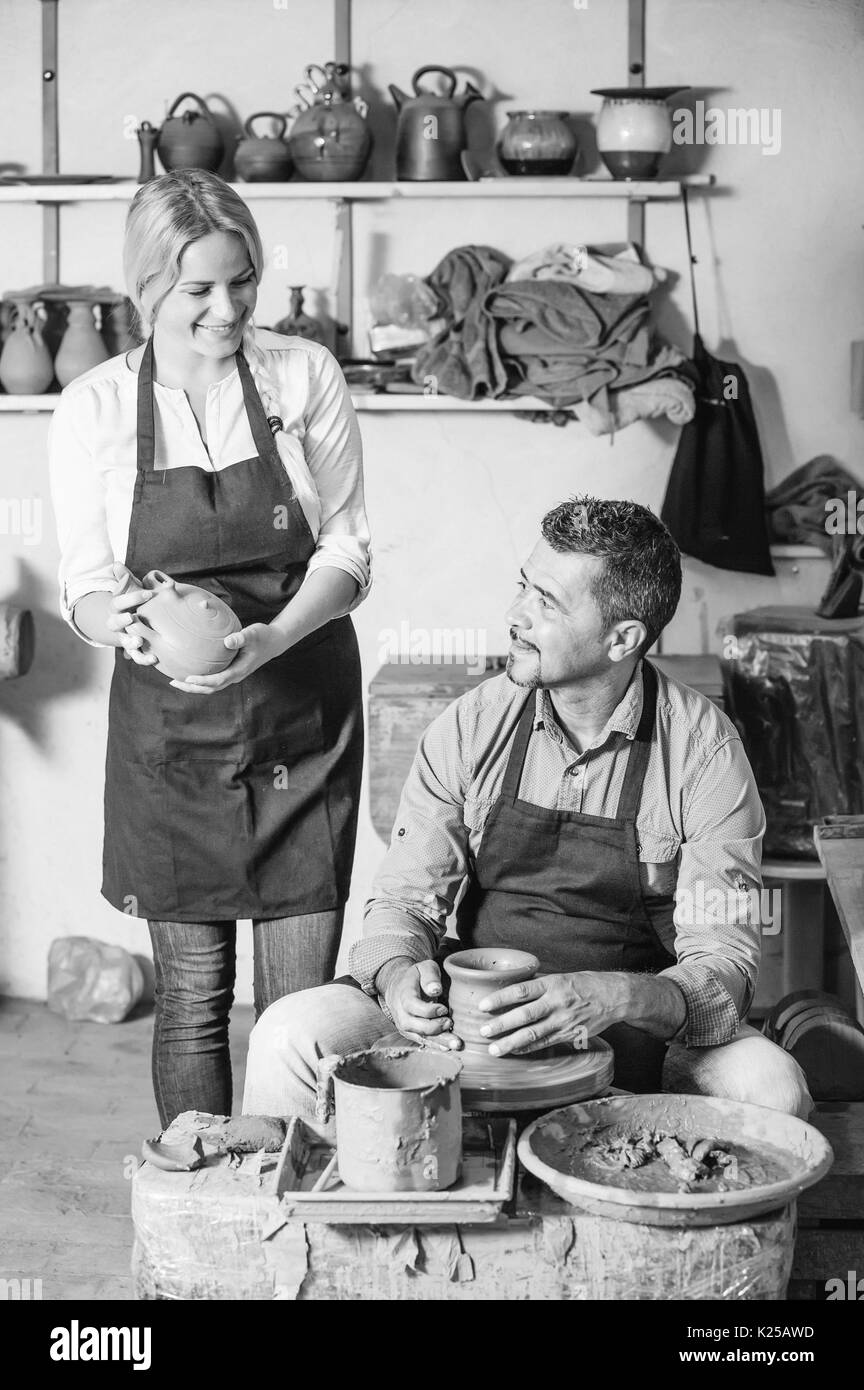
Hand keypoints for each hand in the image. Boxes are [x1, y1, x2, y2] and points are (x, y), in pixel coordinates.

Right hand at [107, 564, 157, 665]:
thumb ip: (125, 579)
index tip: (149, 593)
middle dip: (122, 621)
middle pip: (114, 623)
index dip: (133, 597)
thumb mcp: (129, 590)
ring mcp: (122, 637)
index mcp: (115, 607)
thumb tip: (116, 563)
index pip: (119, 601)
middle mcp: (116, 624)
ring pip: (123, 642)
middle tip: (132, 618)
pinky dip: (143, 658)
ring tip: (140, 642)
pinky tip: (154, 659)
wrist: (129, 622)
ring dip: (130, 643)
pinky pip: (135, 656)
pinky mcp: (132, 650)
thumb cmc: (133, 603)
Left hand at [167, 623, 286, 694]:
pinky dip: (200, 679)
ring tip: (175, 680)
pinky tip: (189, 671)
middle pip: (211, 688)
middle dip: (192, 687)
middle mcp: (235, 676)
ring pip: (211, 686)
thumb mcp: (254, 633)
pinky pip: (213, 678)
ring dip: (194, 686)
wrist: (274, 642)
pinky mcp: (230, 670)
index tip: (188, 678)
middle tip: (173, 682)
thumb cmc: (263, 636)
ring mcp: (233, 675)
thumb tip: (227, 641)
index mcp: (240, 670)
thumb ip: (241, 637)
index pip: (219, 680)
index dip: (203, 681)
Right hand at [381, 960, 461, 1051]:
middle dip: (433, 1028)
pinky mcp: (411, 1032)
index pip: (411, 1005)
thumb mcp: (423, 968)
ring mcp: (404, 1024)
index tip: (444, 1009)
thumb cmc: (417, 976)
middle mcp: (401, 1012)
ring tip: (455, 1043)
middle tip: (450, 1023)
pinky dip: (435, 1045)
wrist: (399, 986)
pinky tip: (448, 1048)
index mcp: (403, 993)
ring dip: (437, 1041)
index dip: (427, 1010)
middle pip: (412, 1024)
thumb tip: (436, 990)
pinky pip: (422, 1041)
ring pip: (418, 1036)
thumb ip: (430, 976)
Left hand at [477, 970, 631, 1056]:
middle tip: (483, 1031)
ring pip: (533, 1034)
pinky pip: (545, 1043)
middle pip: (523, 1015)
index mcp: (552, 983)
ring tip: (494, 1049)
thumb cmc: (585, 984)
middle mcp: (556, 1002)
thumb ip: (539, 983)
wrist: (614, 997)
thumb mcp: (562, 976)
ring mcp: (563, 1021)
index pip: (520, 991)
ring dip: (511, 1043)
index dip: (500, 998)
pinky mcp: (570, 1035)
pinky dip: (528, 1048)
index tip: (483, 1006)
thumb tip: (513, 987)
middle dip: (501, 1025)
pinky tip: (515, 1051)